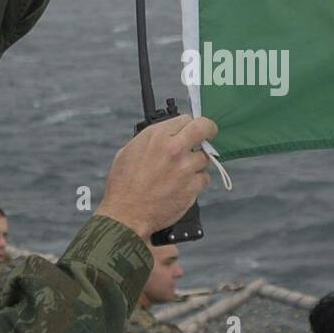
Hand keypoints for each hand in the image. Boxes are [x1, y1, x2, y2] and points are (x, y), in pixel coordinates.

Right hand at [95, 115, 217, 240]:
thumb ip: (152, 139)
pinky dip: (196, 182)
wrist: (126, 214)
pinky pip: (204, 178)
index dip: (188, 125)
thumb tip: (168, 134)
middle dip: (209, 129)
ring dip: (197, 163)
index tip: (189, 130)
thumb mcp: (129, 151)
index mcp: (156, 136)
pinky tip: (183, 186)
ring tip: (181, 172)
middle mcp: (173, 148)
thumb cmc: (124, 185)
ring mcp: (185, 168)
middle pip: (204, 128)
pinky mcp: (193, 187)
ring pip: (205, 157)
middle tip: (208, 134)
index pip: (186, 118)